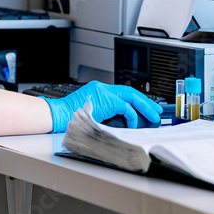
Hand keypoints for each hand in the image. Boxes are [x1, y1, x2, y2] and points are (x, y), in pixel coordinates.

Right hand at [44, 81, 161, 131]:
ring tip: (154, 116)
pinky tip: (133, 124)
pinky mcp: (106, 100)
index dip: (136, 101)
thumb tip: (125, 123)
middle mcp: (103, 88)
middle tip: (157, 111)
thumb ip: (107, 115)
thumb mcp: (92, 115)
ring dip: (144, 107)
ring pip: (131, 97)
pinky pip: (125, 107)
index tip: (147, 108)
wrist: (57, 116)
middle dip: (145, 102)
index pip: (123, 93)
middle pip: (130, 92)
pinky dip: (132, 116)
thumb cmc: (70, 120)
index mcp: (99, 91)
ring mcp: (104, 92)